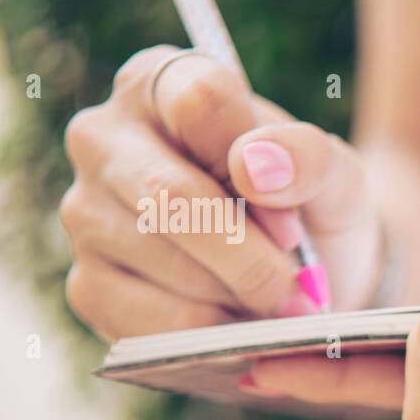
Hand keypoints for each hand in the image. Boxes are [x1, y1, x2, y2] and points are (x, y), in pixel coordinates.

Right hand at [61, 45, 380, 339]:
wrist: (306, 277)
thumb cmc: (309, 207)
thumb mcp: (334, 174)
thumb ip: (309, 157)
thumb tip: (253, 165)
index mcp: (161, 83)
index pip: (202, 101)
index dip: (262, 166)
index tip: (294, 219)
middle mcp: (104, 138)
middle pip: (172, 195)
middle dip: (252, 257)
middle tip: (300, 290)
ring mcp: (85, 213)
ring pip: (166, 264)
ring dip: (240, 298)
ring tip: (274, 303)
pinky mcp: (88, 286)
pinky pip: (154, 323)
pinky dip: (216, 337)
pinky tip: (241, 326)